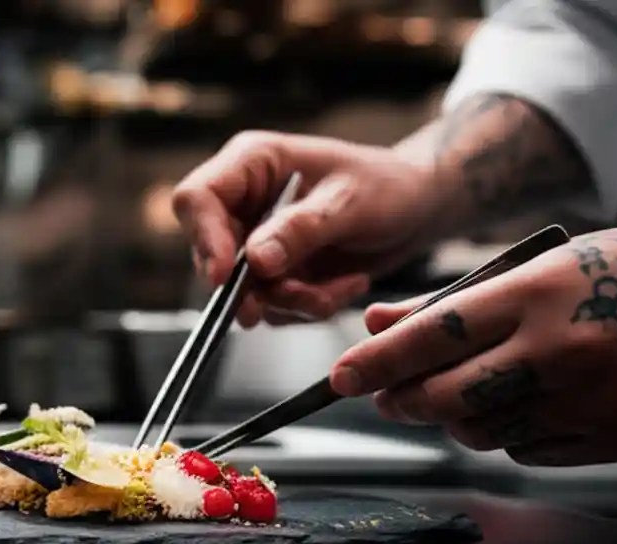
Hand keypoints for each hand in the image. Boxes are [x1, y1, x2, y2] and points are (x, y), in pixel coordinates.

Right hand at [172, 131, 438, 326]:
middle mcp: (245, 202)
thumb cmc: (389, 186)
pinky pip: (272, 307)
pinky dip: (307, 308)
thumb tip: (255, 260)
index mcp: (252, 164)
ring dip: (291, 301)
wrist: (419, 210)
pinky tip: (341, 287)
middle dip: (256, 286)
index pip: (198, 198)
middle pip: (212, 254)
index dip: (204, 239)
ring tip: (337, 289)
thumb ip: (301, 229)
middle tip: (298, 295)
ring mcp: (257, 242)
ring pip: (244, 291)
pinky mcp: (275, 274)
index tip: (225, 276)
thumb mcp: (349, 203)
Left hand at [329, 219, 616, 465]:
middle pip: (444, 398)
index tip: (337, 377)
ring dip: (452, 418)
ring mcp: (589, 403)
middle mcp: (560, 353)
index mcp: (540, 295)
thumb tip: (378, 323)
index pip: (433, 336)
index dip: (376, 362)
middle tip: (386, 394)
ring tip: (456, 391)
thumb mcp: (545, 264)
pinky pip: (528, 450)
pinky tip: (521, 404)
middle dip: (400, 400)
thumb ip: (456, 300)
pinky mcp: (613, 440)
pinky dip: (507, 432)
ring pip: (481, 432)